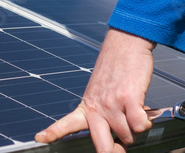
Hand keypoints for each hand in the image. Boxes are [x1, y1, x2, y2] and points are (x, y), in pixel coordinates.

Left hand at [35, 28, 154, 152]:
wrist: (125, 42)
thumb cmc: (116, 67)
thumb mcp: (100, 90)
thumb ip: (105, 113)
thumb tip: (122, 136)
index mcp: (87, 106)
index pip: (66, 123)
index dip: (52, 133)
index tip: (40, 138)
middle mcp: (97, 107)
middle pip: (103, 147)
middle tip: (120, 148)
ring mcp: (112, 103)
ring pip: (128, 136)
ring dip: (135, 129)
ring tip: (134, 112)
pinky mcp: (129, 98)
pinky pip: (140, 125)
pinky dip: (145, 122)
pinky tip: (143, 110)